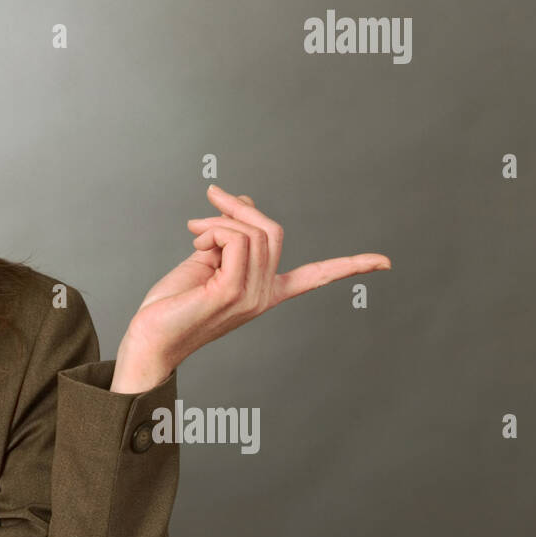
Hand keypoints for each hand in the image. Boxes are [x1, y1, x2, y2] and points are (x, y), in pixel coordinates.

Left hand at [111, 184, 391, 392]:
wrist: (150, 336)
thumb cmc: (173, 303)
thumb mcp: (207, 259)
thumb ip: (231, 234)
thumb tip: (248, 202)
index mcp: (265, 291)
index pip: (317, 277)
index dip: (351, 266)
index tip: (385, 262)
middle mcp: (265, 296)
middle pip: (272, 231)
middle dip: (238, 207)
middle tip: (209, 200)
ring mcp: (252, 296)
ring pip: (251, 231)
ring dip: (218, 219)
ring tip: (195, 233)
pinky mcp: (233, 292)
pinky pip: (234, 239)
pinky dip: (213, 231)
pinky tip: (196, 245)